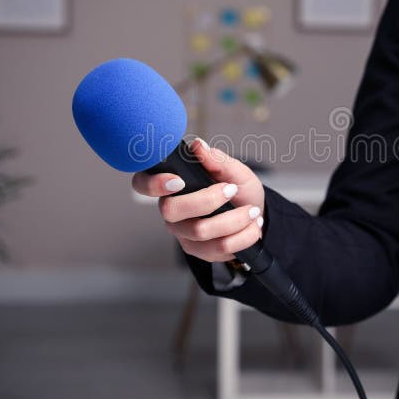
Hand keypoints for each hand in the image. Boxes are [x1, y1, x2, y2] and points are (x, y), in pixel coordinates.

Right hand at [131, 138, 264, 262]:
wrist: (255, 214)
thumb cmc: (238, 189)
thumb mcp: (234, 171)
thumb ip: (217, 160)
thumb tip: (198, 146)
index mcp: (172, 186)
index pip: (142, 184)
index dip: (152, 183)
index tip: (178, 180)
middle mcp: (172, 211)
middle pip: (171, 210)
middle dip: (207, 200)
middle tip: (232, 190)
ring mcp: (183, 234)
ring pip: (200, 230)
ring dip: (234, 219)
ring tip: (251, 211)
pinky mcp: (199, 252)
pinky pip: (218, 248)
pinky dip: (243, 236)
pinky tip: (252, 226)